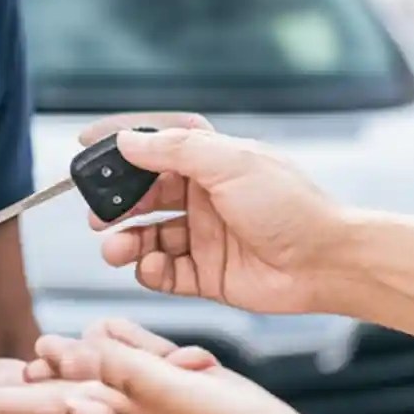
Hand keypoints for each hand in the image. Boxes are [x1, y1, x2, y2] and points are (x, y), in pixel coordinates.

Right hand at [80, 114, 344, 314]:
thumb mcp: (231, 163)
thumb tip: (128, 140)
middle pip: (144, 197)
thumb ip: (174, 150)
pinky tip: (151, 267)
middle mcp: (204, 197)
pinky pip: (165, 273)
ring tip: (115, 248)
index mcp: (212, 162)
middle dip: (116, 205)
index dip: (122, 145)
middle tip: (95, 216)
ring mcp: (204, 236)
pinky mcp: (207, 274)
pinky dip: (149, 271)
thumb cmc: (290, 207)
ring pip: (148, 237)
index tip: (86, 146)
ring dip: (125, 241)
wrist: (328, 262)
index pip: (156, 146)